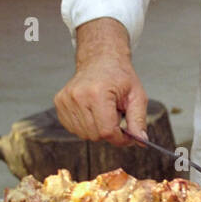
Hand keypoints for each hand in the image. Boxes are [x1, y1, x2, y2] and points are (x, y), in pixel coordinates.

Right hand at [54, 18, 146, 145]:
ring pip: (84, 134)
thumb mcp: (136, 96)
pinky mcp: (59, 102)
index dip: (120, 138)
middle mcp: (78, 96)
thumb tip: (141, 141)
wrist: (100, 60)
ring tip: (104, 111)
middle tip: (116, 116)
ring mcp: (65, 99)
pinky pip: (73, 128)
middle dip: (109, 132)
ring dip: (97, 128)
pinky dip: (86, 125)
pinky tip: (92, 111)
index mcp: (98, 93)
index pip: (107, 131)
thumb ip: (138, 120)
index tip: (127, 135)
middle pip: (95, 135)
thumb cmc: (119, 77)